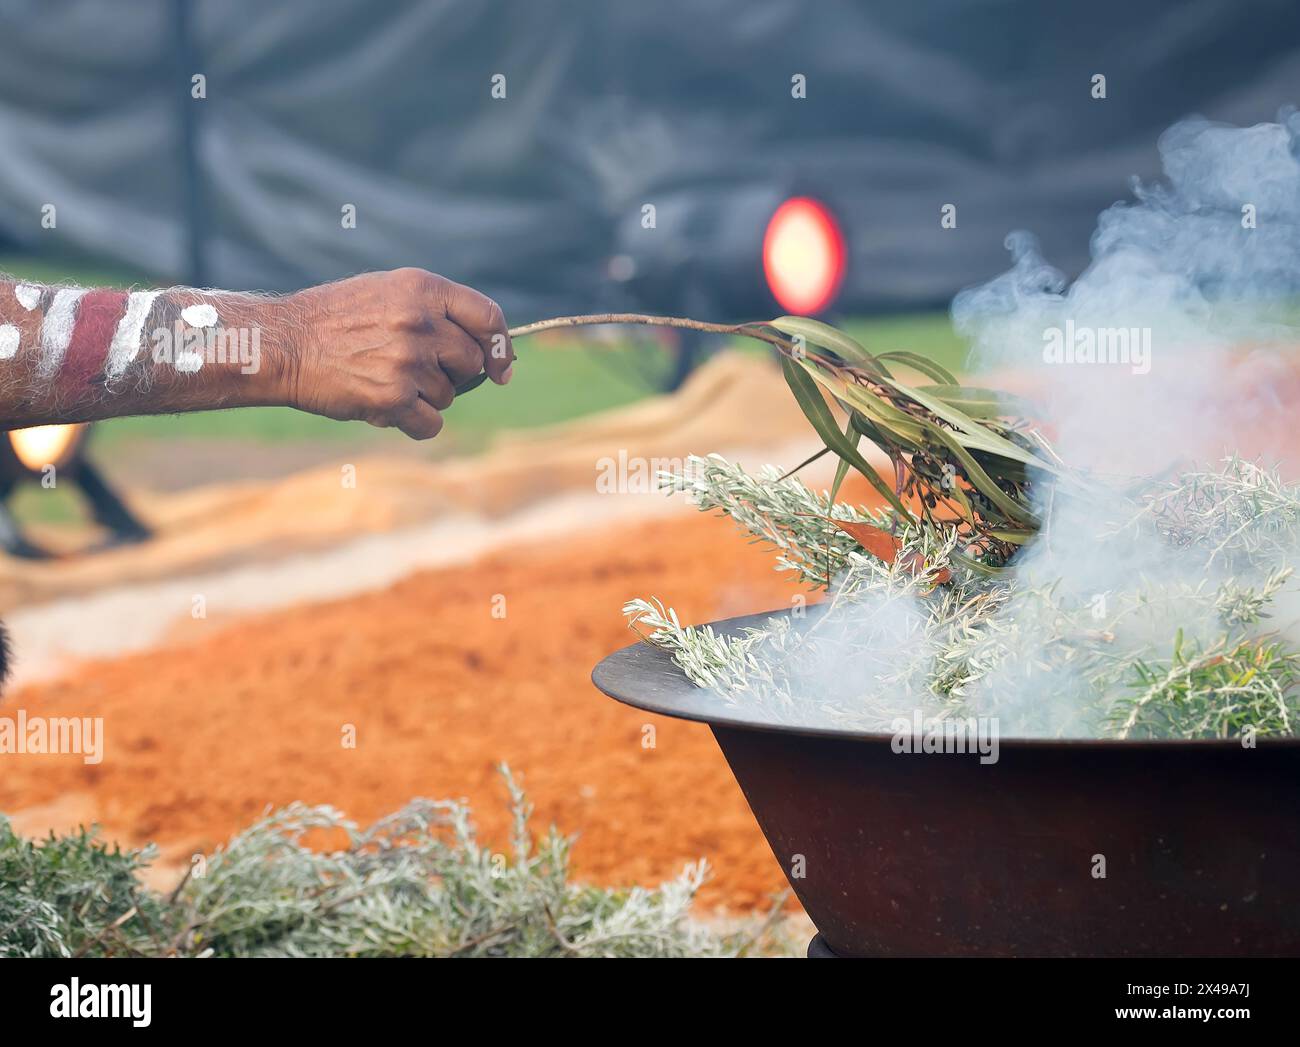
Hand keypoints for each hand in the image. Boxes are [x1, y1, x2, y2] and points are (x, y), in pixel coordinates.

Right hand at [288, 268, 513, 437]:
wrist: (283, 344)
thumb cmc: (335, 320)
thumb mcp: (387, 292)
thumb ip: (434, 310)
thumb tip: (487, 348)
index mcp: (422, 289)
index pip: (488, 316)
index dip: (501, 346)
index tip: (502, 368)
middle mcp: (420, 322)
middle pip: (472, 362)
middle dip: (454, 374)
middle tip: (418, 372)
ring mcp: (407, 360)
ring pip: (449, 396)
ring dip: (426, 398)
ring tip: (385, 380)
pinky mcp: (393, 397)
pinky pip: (431, 424)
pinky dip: (416, 424)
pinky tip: (387, 409)